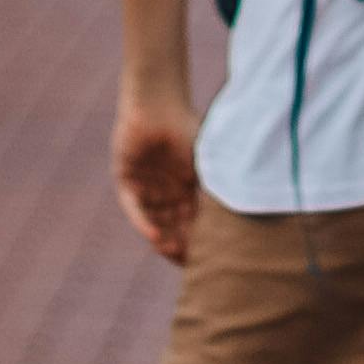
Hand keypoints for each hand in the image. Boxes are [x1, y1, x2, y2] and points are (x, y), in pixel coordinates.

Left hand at [111, 74, 203, 263]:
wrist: (157, 103)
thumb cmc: (187, 130)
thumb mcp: (206, 166)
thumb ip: (215, 192)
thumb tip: (237, 226)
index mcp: (187, 188)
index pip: (191, 223)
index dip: (197, 241)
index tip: (206, 259)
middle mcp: (165, 191)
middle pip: (172, 227)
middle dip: (179, 244)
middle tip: (186, 260)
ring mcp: (146, 186)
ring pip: (154, 220)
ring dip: (161, 237)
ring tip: (169, 250)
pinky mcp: (126, 179)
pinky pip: (134, 207)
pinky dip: (143, 221)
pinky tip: (153, 233)